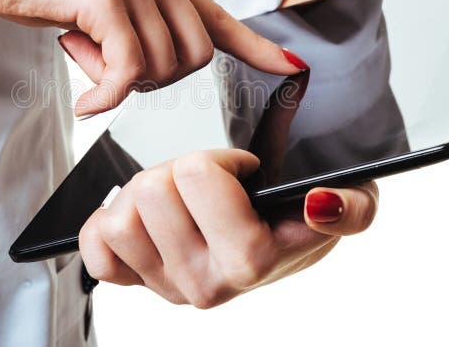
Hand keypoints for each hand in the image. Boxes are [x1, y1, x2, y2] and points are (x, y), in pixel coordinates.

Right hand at [0, 0, 302, 114]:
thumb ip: (125, 21)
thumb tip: (139, 69)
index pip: (217, 11)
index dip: (255, 44)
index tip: (288, 66)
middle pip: (195, 54)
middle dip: (154, 79)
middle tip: (104, 68)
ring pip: (165, 66)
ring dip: (120, 80)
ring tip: (76, 51)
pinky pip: (129, 70)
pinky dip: (106, 96)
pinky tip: (81, 100)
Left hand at [79, 149, 377, 307]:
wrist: (282, 242)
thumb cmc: (303, 216)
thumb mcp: (352, 201)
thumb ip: (350, 207)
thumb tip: (318, 205)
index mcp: (252, 260)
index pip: (196, 177)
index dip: (218, 160)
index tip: (243, 173)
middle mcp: (206, 285)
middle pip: (151, 190)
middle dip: (178, 170)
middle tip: (206, 184)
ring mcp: (167, 288)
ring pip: (119, 217)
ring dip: (145, 194)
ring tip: (180, 198)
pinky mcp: (138, 284)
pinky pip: (96, 250)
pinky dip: (111, 223)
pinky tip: (145, 219)